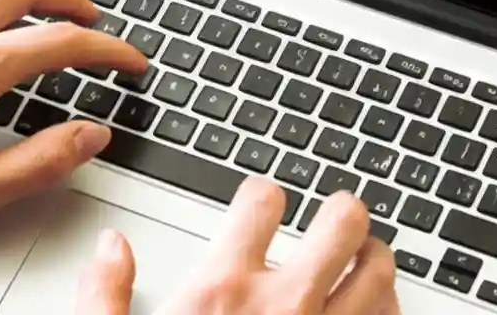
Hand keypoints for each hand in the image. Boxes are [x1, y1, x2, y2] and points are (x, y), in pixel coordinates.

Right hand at [77, 179, 400, 314]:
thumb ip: (104, 298)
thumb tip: (110, 248)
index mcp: (223, 291)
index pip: (260, 202)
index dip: (263, 193)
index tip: (263, 199)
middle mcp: (286, 307)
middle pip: (342, 222)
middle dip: (343, 211)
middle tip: (339, 214)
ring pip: (381, 271)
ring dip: (377, 260)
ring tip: (368, 257)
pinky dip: (391, 311)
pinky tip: (380, 311)